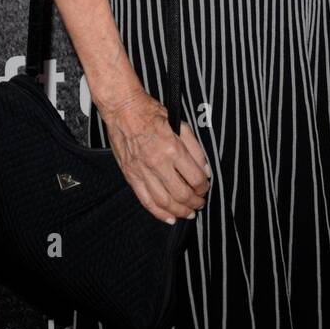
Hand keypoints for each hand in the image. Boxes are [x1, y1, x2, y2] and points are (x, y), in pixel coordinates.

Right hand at [100, 89, 211, 222]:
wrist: (124, 110)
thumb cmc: (152, 113)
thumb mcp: (181, 124)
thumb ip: (195, 148)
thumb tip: (205, 170)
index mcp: (173, 149)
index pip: (195, 177)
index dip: (204, 187)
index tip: (206, 187)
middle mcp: (158, 163)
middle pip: (181, 194)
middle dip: (195, 202)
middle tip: (200, 203)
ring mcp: (142, 171)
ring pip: (164, 201)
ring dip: (179, 211)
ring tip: (188, 213)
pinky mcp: (131, 176)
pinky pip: (146, 200)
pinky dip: (159, 213)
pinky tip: (169, 217)